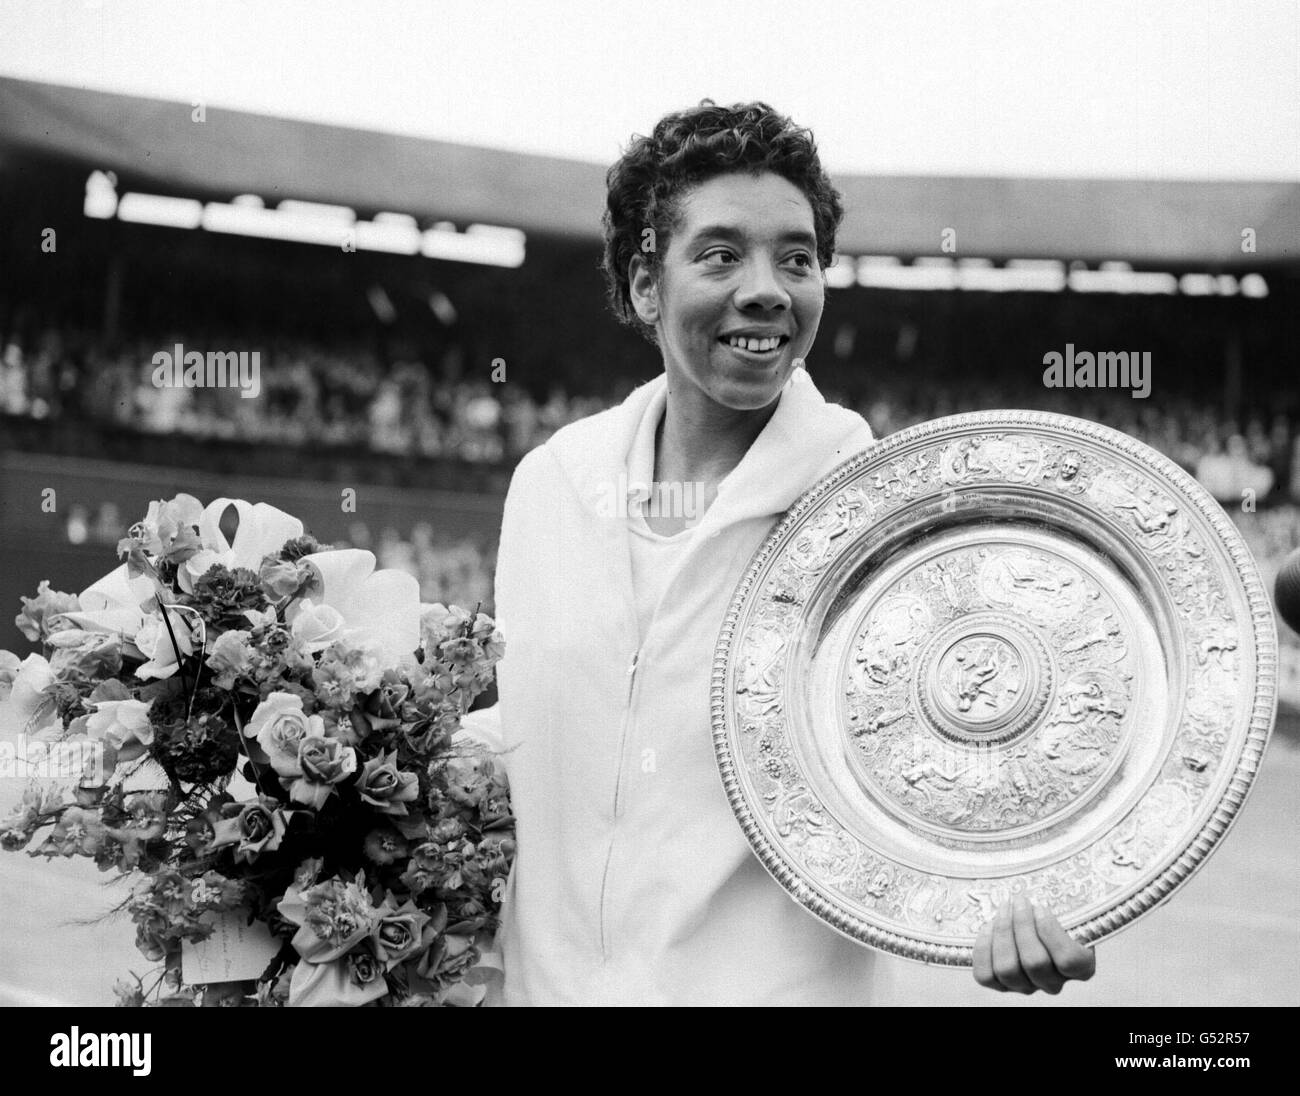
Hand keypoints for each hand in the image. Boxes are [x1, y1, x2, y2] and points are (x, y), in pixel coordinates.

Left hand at [972, 896, 1095, 993]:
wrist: (1026, 916)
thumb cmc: (1050, 904)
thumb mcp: (1065, 899)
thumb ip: (1065, 894)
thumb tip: (1049, 862)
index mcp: (1081, 966)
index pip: (1069, 960)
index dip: (1051, 932)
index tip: (1041, 905)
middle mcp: (1054, 982)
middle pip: (1035, 963)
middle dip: (1022, 926)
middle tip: (1017, 900)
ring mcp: (1026, 986)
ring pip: (1008, 970)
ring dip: (1002, 934)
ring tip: (1003, 908)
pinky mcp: (1000, 985)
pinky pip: (985, 976)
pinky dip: (983, 950)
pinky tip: (987, 927)